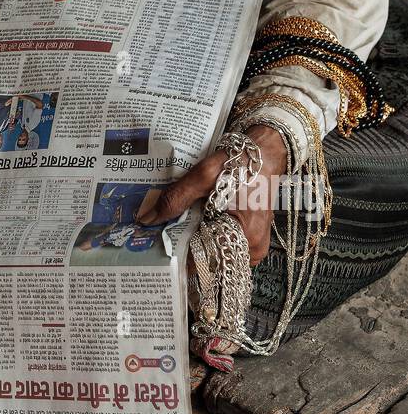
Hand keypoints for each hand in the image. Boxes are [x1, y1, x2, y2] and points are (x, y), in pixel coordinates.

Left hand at [137, 124, 286, 265]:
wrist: (265, 152)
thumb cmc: (240, 163)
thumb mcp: (204, 176)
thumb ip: (176, 198)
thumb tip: (147, 219)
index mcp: (246, 236)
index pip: (206, 260)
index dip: (180, 254)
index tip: (158, 248)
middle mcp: (254, 247)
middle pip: (211, 258)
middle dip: (185, 247)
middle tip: (163, 235)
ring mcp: (254, 244)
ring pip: (217, 252)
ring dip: (196, 241)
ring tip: (177, 227)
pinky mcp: (251, 237)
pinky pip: (225, 243)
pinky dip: (209, 235)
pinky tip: (194, 223)